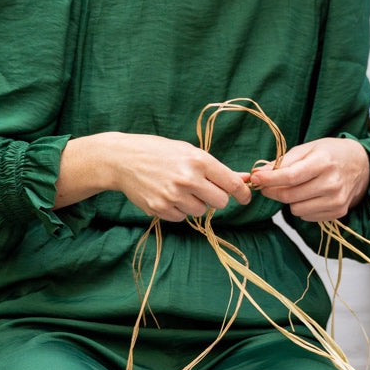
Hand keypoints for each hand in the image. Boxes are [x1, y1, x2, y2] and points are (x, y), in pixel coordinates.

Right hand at [57, 132, 252, 221]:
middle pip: (220, 202)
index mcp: (199, 161)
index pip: (231, 184)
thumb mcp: (191, 152)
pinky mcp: (160, 209)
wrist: (124, 158)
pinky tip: (168, 195)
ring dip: (196, 203)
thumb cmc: (161, 152)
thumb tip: (243, 179)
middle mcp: (188, 179)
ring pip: (201, 211)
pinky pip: (182, 217)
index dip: (243, 193)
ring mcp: (173, 196)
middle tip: (205, 189)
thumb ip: (217, 169)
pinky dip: (179, 210)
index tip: (246, 197)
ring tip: (181, 189)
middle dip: (217, 197)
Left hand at [248, 137, 368, 221]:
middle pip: (290, 195)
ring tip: (297, 188)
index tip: (255, 179)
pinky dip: (303, 207)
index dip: (269, 180)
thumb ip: (284, 161)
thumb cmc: (330, 153)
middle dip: (273, 190)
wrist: (360, 164)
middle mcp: (332, 183)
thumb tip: (258, 174)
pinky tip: (310, 195)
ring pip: (296, 209)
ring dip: (290, 200)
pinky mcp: (339, 212)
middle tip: (267, 184)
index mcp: (323, 162)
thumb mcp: (308, 148)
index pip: (291, 176)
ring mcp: (337, 200)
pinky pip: (307, 217)